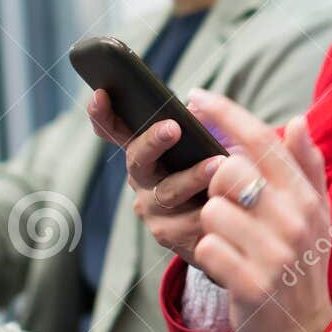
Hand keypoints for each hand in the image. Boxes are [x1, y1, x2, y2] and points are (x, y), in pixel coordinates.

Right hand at [86, 88, 221, 264]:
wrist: (232, 226)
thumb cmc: (217, 175)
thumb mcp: (211, 144)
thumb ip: (202, 123)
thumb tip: (195, 105)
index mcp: (146, 151)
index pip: (114, 130)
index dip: (102, 114)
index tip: (100, 94)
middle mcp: (141, 179)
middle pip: (138, 159)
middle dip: (153, 141)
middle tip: (173, 127)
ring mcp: (151, 210)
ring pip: (169, 192)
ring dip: (193, 177)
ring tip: (218, 164)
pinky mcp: (169, 237)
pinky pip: (188, 222)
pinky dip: (210, 209)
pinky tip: (227, 201)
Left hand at [183, 89, 331, 331]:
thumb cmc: (303, 265)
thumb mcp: (316, 215)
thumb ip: (307, 166)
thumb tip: (298, 119)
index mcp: (307, 198)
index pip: (263, 140)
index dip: (225, 113)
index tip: (196, 96)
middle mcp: (294, 221)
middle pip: (227, 171)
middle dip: (216, 186)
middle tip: (228, 206)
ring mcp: (274, 254)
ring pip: (212, 211)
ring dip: (213, 227)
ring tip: (235, 244)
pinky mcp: (251, 284)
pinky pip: (207, 248)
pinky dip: (210, 257)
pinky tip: (229, 267)